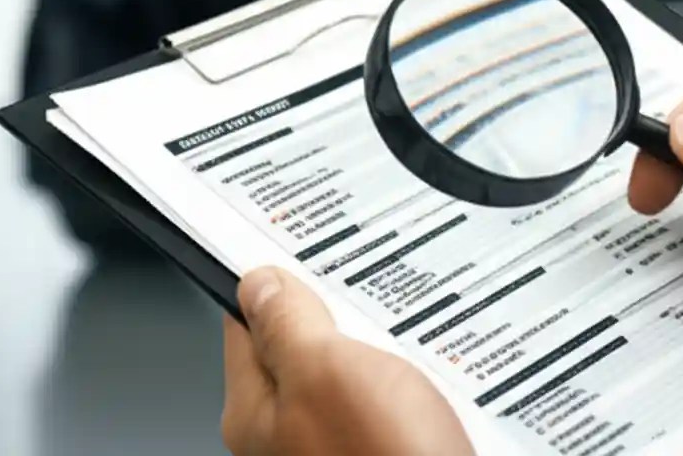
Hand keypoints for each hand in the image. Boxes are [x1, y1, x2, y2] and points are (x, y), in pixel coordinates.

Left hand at [221, 267, 473, 455]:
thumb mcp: (326, 372)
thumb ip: (287, 324)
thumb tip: (258, 283)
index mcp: (259, 412)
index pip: (247, 323)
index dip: (272, 279)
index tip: (297, 247)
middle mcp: (292, 435)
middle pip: (306, 345)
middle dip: (343, 315)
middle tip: (374, 301)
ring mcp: (341, 445)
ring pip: (358, 369)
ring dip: (388, 348)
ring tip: (413, 344)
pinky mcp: (387, 450)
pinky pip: (394, 397)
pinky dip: (415, 379)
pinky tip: (435, 380)